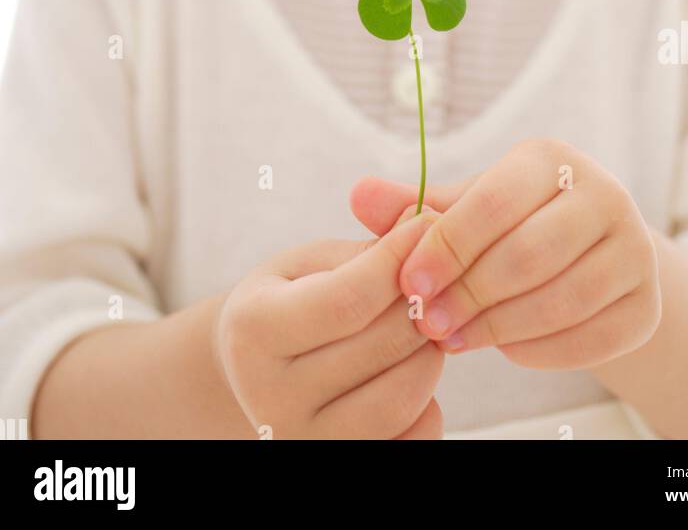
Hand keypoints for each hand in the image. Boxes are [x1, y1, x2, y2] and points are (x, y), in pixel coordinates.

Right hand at [215, 210, 445, 438]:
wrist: (252, 370)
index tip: (428, 225)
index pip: (346, 300)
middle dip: (423, 303)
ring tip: (425, 323)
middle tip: (435, 277)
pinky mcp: (337, 465)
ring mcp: (304, 441)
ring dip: (429, 353)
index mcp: (254, 330)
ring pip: (399, 400)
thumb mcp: (308, 262)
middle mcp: (271, 397)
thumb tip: (426, 221)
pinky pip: (410, 441)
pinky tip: (410, 369)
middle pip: (380, 348)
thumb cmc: (287, 299)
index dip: (397, 261)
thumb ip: (364, 249)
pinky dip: (426, 403)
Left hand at [350, 138, 660, 369]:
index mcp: (552, 159)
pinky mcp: (647, 303)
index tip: (409, 284)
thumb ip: (414, 209)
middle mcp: (604, 194)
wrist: (588, 260)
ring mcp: (635, 249)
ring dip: (499, 327)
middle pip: (529, 255)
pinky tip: (504, 348)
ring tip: (455, 339)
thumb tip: (358, 193)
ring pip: (560, 300)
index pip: (493, 203)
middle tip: (427, 323)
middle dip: (469, 294)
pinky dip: (539, 350)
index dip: (447, 247)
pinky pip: (589, 338)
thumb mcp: (463, 210)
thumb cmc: (509, 228)